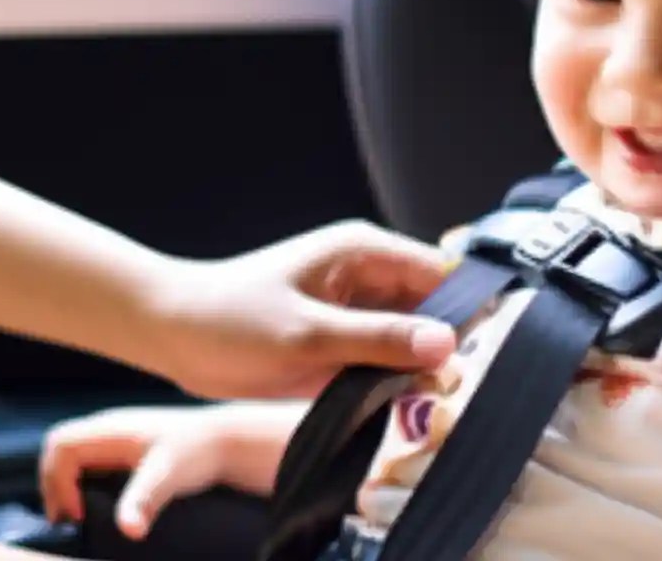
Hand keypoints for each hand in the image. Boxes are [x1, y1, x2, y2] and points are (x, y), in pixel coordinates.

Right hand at [38, 407, 225, 540]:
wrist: (228, 439)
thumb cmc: (199, 451)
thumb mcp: (169, 476)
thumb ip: (145, 500)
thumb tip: (129, 531)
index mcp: (111, 428)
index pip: (61, 445)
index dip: (58, 480)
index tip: (79, 513)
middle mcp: (108, 427)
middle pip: (59, 448)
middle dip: (54, 484)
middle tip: (68, 520)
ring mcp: (116, 436)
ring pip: (73, 454)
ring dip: (66, 483)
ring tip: (77, 516)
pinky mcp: (126, 447)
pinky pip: (90, 460)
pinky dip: (82, 482)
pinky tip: (96, 504)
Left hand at [142, 219, 457, 398]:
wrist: (171, 334)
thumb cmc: (229, 320)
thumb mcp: (308, 334)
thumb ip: (378, 338)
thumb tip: (446, 343)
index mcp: (364, 252)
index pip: (442, 274)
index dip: (471, 310)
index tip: (490, 352)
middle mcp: (368, 277)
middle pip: (434, 309)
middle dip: (449, 346)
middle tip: (463, 389)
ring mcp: (355, 311)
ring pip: (412, 339)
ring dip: (423, 370)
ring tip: (439, 403)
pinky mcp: (341, 342)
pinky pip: (384, 361)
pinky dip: (396, 383)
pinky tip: (407, 410)